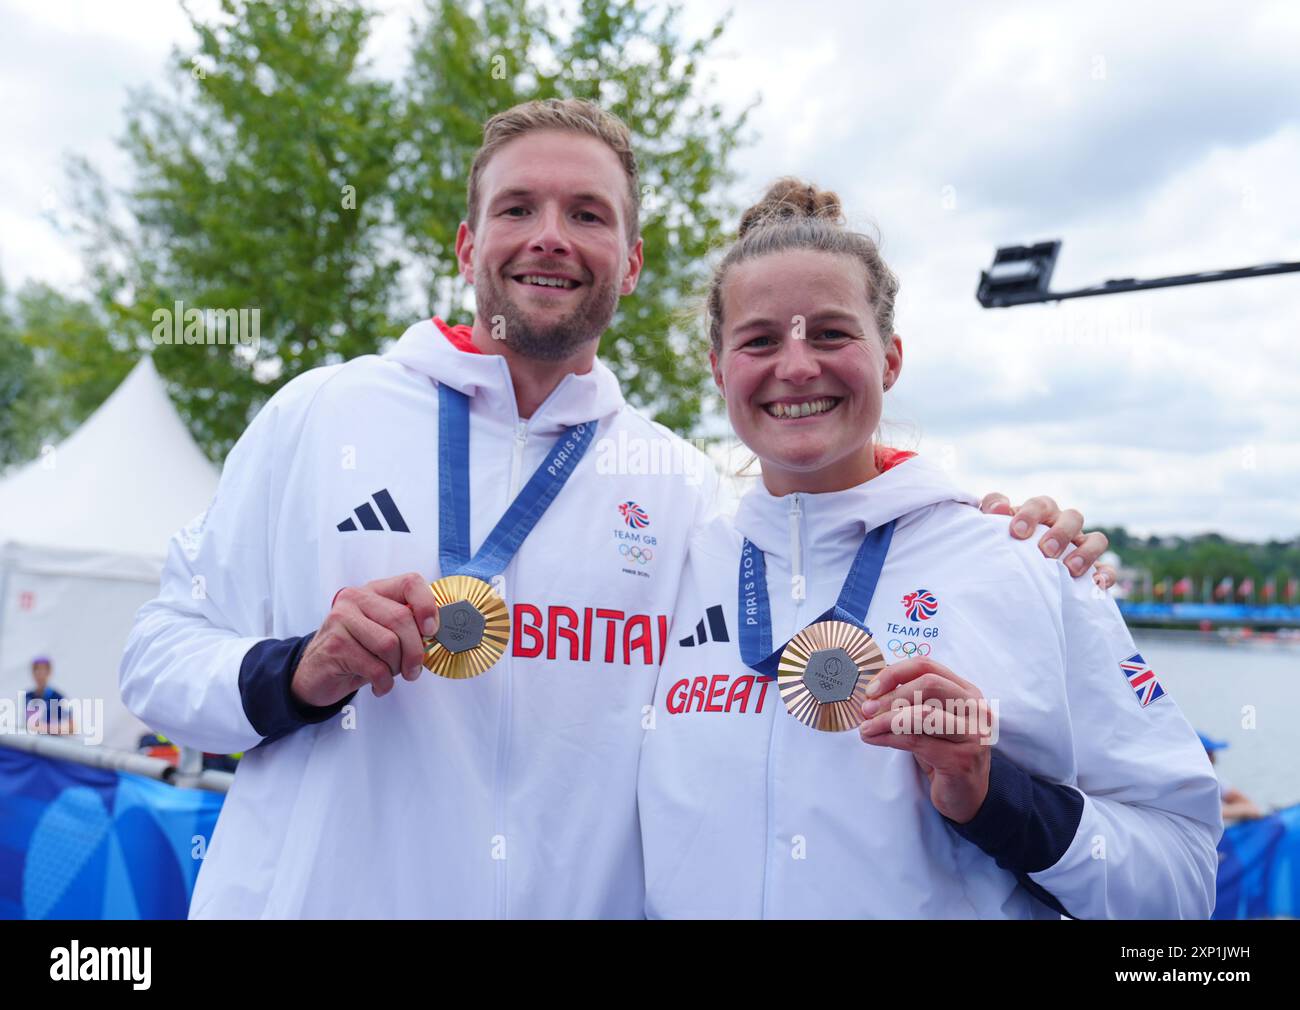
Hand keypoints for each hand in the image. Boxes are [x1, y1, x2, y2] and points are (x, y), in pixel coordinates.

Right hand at [292, 573, 439, 708]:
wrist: (316, 673)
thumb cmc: (358, 652)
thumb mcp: (383, 632)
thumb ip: (406, 627)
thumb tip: (437, 635)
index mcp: (375, 591)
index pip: (410, 583)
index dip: (427, 606)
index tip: (432, 631)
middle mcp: (356, 598)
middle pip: (402, 619)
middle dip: (415, 651)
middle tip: (414, 669)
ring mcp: (342, 620)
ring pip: (389, 644)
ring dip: (397, 668)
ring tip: (390, 675)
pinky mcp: (335, 645)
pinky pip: (375, 667)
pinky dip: (384, 683)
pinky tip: (379, 686)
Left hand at [858, 657, 993, 823]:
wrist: (966, 795)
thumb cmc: (943, 753)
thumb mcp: (929, 722)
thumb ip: (910, 703)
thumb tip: (871, 695)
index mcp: (967, 692)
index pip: (927, 666)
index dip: (895, 673)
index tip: (871, 688)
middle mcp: (975, 709)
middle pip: (928, 685)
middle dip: (891, 696)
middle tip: (866, 709)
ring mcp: (972, 734)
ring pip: (922, 714)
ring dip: (886, 719)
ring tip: (866, 727)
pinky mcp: (961, 759)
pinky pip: (916, 741)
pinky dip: (888, 738)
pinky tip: (873, 739)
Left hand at [979, 492, 1114, 588]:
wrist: (1016, 571)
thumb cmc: (1006, 542)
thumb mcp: (995, 526)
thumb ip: (992, 509)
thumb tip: (999, 508)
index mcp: (1041, 513)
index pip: (1041, 504)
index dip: (1030, 514)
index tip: (1016, 532)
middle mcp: (1064, 526)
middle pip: (1073, 517)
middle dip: (1060, 533)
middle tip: (1045, 551)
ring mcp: (1081, 546)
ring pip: (1097, 539)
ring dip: (1086, 552)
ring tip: (1070, 568)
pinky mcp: (1093, 569)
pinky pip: (1108, 569)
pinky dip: (1105, 575)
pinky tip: (1096, 584)